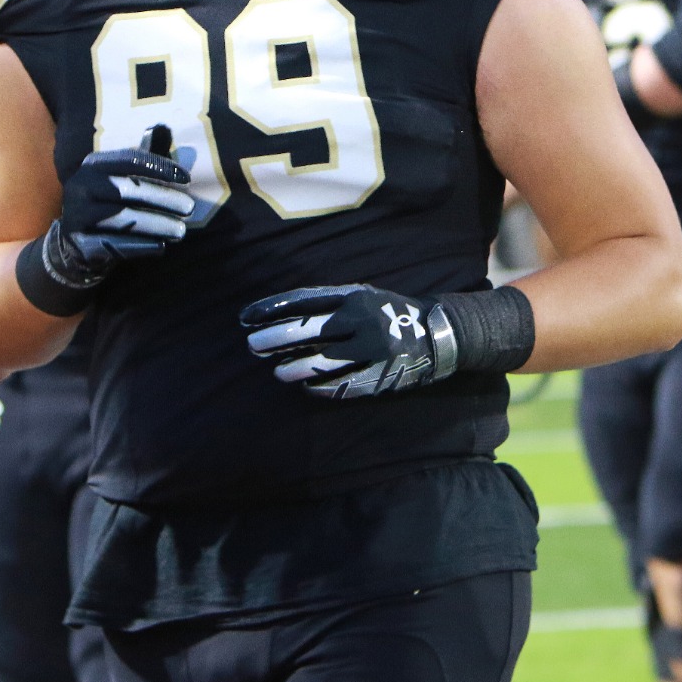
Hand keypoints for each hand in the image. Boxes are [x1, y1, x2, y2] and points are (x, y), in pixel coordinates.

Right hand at [47, 125, 194, 285]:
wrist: (76, 241)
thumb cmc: (109, 204)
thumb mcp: (119, 178)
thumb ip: (140, 162)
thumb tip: (165, 130)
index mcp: (93, 165)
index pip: (129, 159)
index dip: (160, 167)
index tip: (187, 179)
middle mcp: (80, 186)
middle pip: (126, 189)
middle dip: (162, 198)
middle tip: (189, 207)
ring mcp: (76, 215)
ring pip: (121, 218)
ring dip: (156, 224)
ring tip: (180, 230)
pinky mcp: (79, 243)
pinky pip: (114, 244)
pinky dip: (140, 245)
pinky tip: (160, 246)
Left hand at [241, 284, 459, 398]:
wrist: (435, 334)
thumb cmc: (388, 312)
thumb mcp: (362, 295)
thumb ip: (328, 302)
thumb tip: (280, 317)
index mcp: (353, 296)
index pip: (303, 300)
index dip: (272, 308)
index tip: (246, 318)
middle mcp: (360, 319)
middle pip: (308, 329)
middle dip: (275, 338)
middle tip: (252, 346)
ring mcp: (370, 349)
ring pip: (321, 361)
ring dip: (293, 367)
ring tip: (277, 371)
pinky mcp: (378, 375)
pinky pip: (341, 384)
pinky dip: (318, 386)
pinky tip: (304, 386)